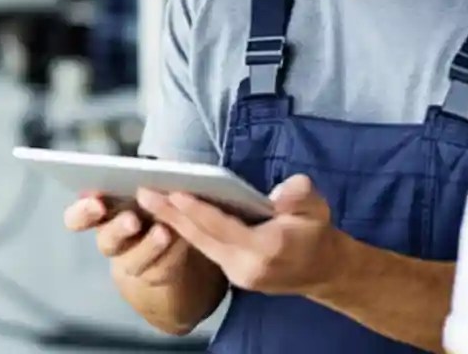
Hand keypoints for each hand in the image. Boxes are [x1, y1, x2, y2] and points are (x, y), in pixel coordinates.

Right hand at [63, 194, 191, 285]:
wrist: (162, 248)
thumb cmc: (146, 205)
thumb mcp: (140, 192)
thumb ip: (142, 182)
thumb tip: (158, 170)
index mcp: (99, 214)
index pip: (77, 218)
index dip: (83, 212)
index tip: (96, 203)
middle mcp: (110, 240)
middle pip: (107, 241)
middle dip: (119, 230)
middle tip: (132, 220)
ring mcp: (130, 262)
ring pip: (134, 261)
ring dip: (149, 246)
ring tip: (164, 232)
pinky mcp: (154, 276)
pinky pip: (161, 269)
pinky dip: (173, 253)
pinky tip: (183, 238)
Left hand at [137, 174, 346, 296]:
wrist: (324, 271)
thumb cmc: (316, 233)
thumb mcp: (317, 207)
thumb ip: (299, 196)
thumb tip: (280, 192)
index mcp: (266, 249)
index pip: (223, 227)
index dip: (197, 210)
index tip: (173, 193)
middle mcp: (246, 267)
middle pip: (202, 238)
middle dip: (171, 215)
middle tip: (144, 193)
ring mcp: (238, 274)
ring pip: (200, 245)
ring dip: (174, 223)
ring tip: (149, 201)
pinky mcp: (233, 274)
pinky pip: (207, 250)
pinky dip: (188, 231)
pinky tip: (171, 215)